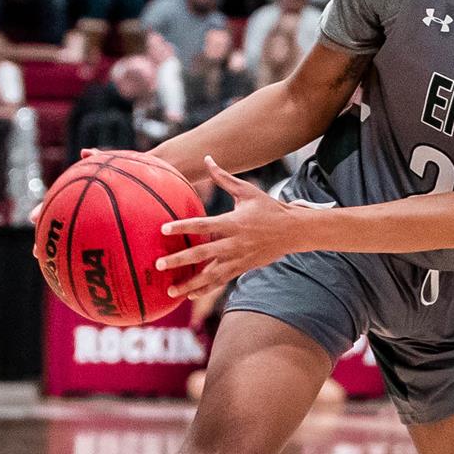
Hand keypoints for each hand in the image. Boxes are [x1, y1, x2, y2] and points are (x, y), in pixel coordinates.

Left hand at [155, 157, 306, 298]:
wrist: (293, 231)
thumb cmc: (269, 208)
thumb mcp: (247, 192)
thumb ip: (224, 178)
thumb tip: (208, 158)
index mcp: (233, 222)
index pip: (203, 225)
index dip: (183, 226)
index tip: (164, 229)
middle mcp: (234, 243)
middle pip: (202, 253)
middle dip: (180, 260)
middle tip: (159, 264)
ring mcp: (238, 258)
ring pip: (210, 274)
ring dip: (190, 283)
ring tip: (170, 290)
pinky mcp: (242, 268)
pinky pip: (220, 281)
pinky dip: (205, 289)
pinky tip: (190, 295)